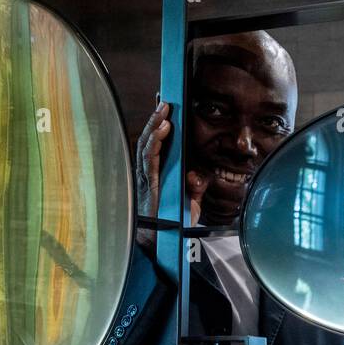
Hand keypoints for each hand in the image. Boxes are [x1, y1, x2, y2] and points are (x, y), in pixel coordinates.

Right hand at [135, 99, 210, 248]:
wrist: (161, 245)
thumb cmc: (173, 223)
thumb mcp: (190, 202)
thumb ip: (195, 187)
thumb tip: (196, 174)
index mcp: (158, 173)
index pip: (158, 143)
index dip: (160, 124)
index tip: (166, 105)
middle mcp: (149, 172)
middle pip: (150, 139)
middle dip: (157, 118)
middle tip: (165, 99)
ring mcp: (146, 176)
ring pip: (148, 144)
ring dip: (156, 124)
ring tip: (165, 108)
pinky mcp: (148, 183)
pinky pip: (150, 158)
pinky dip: (156, 141)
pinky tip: (164, 128)